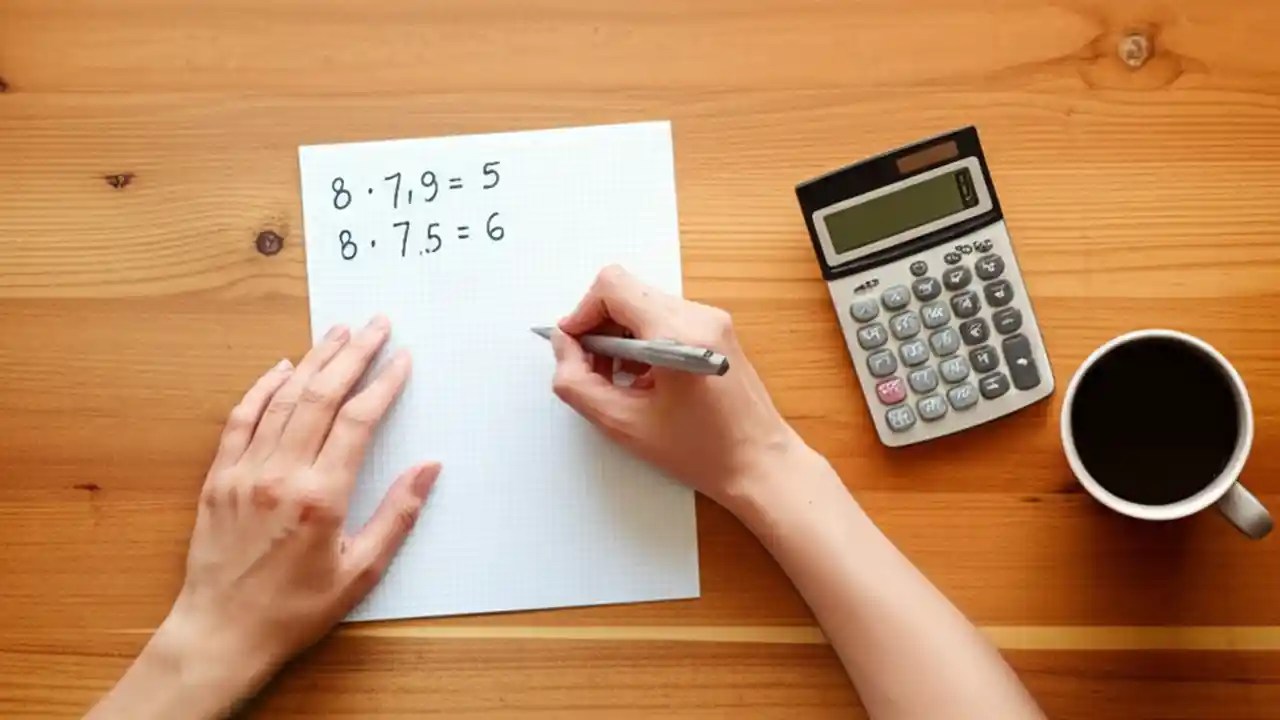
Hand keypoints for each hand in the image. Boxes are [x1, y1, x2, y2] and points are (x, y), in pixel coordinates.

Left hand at [90, 317, 438, 718]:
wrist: (221, 633)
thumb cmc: (295, 610)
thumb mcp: (361, 572)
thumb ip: (397, 515)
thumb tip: (429, 468)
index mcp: (321, 496)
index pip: (358, 421)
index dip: (384, 383)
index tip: (403, 359)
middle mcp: (280, 474)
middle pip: (321, 396)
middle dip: (353, 354)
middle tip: (376, 324)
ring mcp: (244, 472)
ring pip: (282, 399)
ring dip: (313, 361)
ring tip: (338, 333)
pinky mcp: (218, 478)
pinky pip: (241, 419)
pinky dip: (262, 389)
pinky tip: (282, 368)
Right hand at [550, 265, 799, 508]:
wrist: (760, 464)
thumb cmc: (703, 451)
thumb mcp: (624, 424)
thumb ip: (578, 383)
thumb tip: (563, 347)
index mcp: (677, 332)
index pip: (612, 286)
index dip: (582, 313)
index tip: (575, 347)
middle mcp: (699, 315)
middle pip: (627, 294)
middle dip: (600, 329)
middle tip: (595, 373)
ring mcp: (713, 320)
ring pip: (645, 306)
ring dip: (621, 338)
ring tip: (622, 383)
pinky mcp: (718, 331)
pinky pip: (666, 319)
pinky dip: (644, 342)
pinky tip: (645, 382)